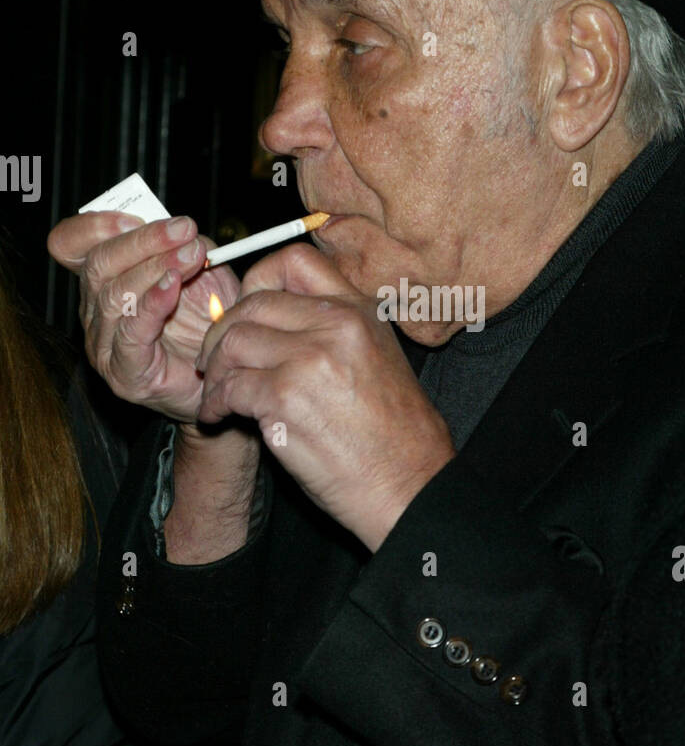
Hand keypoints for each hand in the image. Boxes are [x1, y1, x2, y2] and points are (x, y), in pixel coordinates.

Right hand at [48, 211, 238, 421]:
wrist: (226, 375)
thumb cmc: (209, 321)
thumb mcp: (199, 269)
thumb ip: (183, 245)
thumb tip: (179, 226)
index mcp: (103, 280)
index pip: (70, 245)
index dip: (94, 225)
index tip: (136, 216)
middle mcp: (94, 311)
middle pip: (97, 265)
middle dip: (144, 241)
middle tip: (185, 230)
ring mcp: (104, 345)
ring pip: (113, 295)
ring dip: (156, 267)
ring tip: (193, 255)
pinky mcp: (125, 373)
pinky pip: (131, 332)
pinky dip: (152, 303)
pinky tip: (174, 287)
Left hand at [194, 243, 455, 550]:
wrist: (409, 484)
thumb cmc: (393, 436)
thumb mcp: (377, 359)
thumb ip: (332, 330)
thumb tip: (270, 319)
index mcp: (360, 311)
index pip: (294, 261)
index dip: (257, 279)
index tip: (245, 309)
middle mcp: (336, 324)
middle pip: (253, 302)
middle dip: (222, 331)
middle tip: (214, 359)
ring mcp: (310, 357)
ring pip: (233, 341)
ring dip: (215, 370)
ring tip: (217, 394)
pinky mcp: (286, 397)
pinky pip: (229, 385)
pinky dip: (215, 402)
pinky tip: (220, 416)